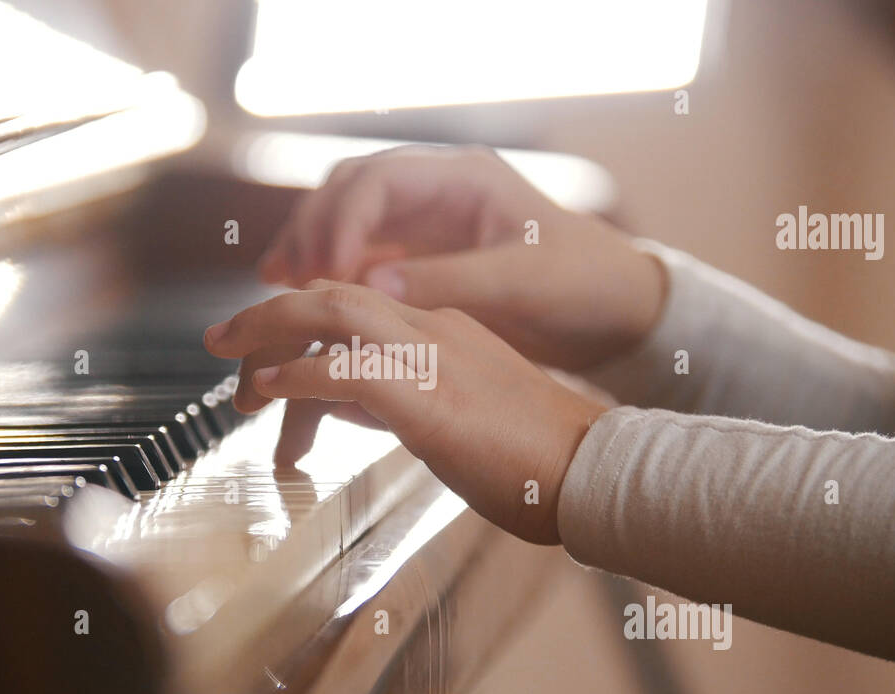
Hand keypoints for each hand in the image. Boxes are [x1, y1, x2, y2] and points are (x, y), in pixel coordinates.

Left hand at [203, 281, 607, 544]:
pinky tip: (270, 389)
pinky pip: (348, 372)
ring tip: (230, 363)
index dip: (298, 324)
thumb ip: (391, 399)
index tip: (263, 357)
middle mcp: (433, 329)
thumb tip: (331, 403)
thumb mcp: (450, 415)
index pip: (353, 307)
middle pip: (333, 293)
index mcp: (442, 328)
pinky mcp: (430, 399)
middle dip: (268, 312)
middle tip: (220, 339)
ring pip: (333, 314)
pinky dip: (300, 374)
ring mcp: (433, 357)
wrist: (593, 469)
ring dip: (270, 330)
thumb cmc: (531, 455)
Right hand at [258, 144, 667, 370]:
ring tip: (276, 285)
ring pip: (348, 219)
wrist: (618, 311)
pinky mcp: (425, 257)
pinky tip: (306, 297)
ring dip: (311, 247)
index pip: (377, 183)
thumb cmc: (585, 284)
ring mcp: (429, 223)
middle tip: (281, 278)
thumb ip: (451, 281)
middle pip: (349, 192)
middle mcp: (438, 193)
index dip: (341, 224)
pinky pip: (362, 254)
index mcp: (464, 180)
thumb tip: (374, 287)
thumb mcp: (524, 282)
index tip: (324, 273)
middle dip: (310, 229)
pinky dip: (330, 273)